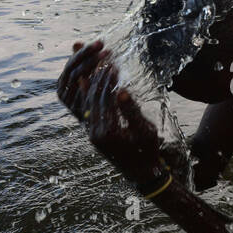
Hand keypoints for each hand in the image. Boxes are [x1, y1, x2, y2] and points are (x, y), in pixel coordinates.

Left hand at [58, 40, 167, 187]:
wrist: (141, 172)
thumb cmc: (148, 151)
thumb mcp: (145, 131)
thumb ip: (132, 111)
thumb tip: (122, 91)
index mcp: (109, 131)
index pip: (105, 98)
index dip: (108, 79)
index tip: (112, 63)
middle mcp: (96, 132)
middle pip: (94, 98)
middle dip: (98, 78)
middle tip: (103, 60)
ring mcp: (92, 133)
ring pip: (88, 103)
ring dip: (92, 83)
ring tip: (97, 66)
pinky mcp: (93, 133)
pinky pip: (88, 110)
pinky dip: (87, 94)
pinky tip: (84, 81)